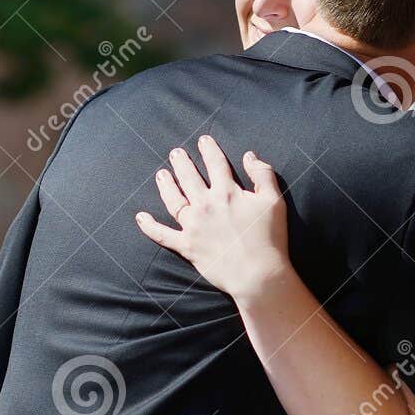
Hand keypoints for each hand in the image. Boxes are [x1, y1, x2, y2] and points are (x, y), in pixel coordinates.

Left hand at [135, 135, 290, 303]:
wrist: (258, 274)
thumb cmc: (270, 238)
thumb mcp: (274, 200)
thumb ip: (262, 174)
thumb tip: (249, 155)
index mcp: (226, 192)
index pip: (215, 163)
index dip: (208, 149)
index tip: (203, 140)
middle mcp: (205, 205)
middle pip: (189, 178)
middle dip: (181, 162)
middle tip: (175, 153)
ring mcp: (193, 226)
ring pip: (173, 200)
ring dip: (165, 185)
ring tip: (161, 175)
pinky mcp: (187, 246)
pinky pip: (162, 235)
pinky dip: (149, 226)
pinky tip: (140, 217)